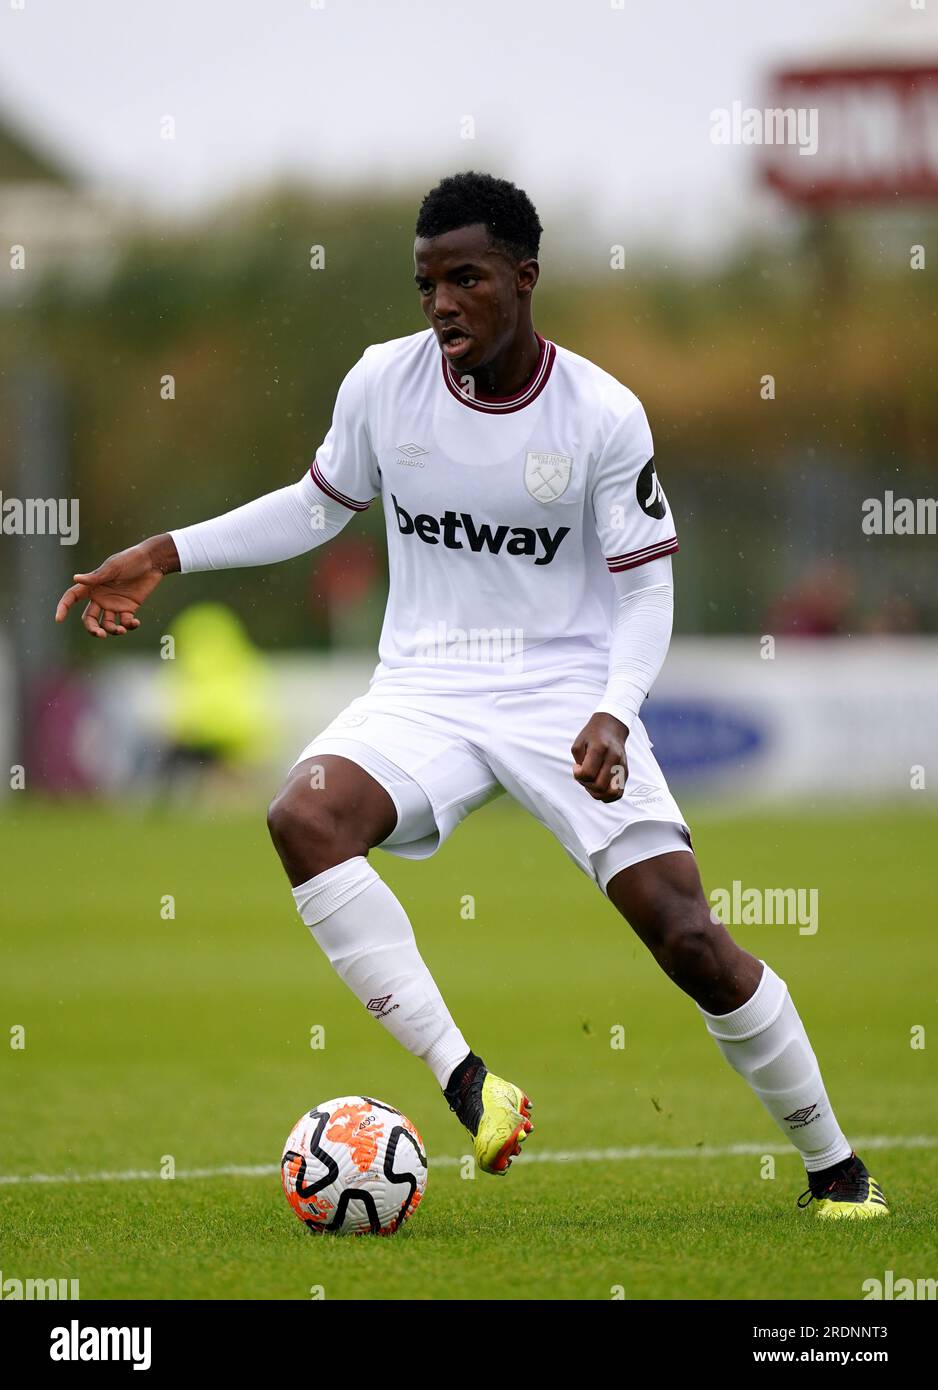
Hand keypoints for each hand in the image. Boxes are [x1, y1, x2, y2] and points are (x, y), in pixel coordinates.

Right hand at [54, 534, 178, 638]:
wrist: (153, 561)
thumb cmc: (130, 560)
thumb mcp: (113, 567)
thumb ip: (96, 577)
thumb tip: (75, 579)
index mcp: (92, 585)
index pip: (72, 598)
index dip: (63, 608)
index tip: (58, 619)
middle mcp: (100, 597)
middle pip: (89, 618)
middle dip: (92, 629)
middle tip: (101, 635)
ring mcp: (114, 604)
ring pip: (107, 624)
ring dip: (113, 630)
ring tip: (122, 630)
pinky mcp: (129, 608)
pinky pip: (125, 622)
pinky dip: (129, 626)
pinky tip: (135, 623)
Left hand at [571, 712, 628, 801]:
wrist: (612, 728)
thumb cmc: (592, 736)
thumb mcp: (579, 743)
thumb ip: (579, 761)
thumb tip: (585, 777)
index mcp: (601, 748)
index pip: (588, 773)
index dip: (578, 774)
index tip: (577, 767)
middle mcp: (614, 758)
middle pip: (599, 786)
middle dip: (586, 785)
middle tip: (584, 775)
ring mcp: (622, 767)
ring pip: (611, 794)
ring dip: (597, 793)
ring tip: (592, 782)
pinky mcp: (625, 773)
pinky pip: (618, 793)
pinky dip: (606, 795)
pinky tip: (599, 785)